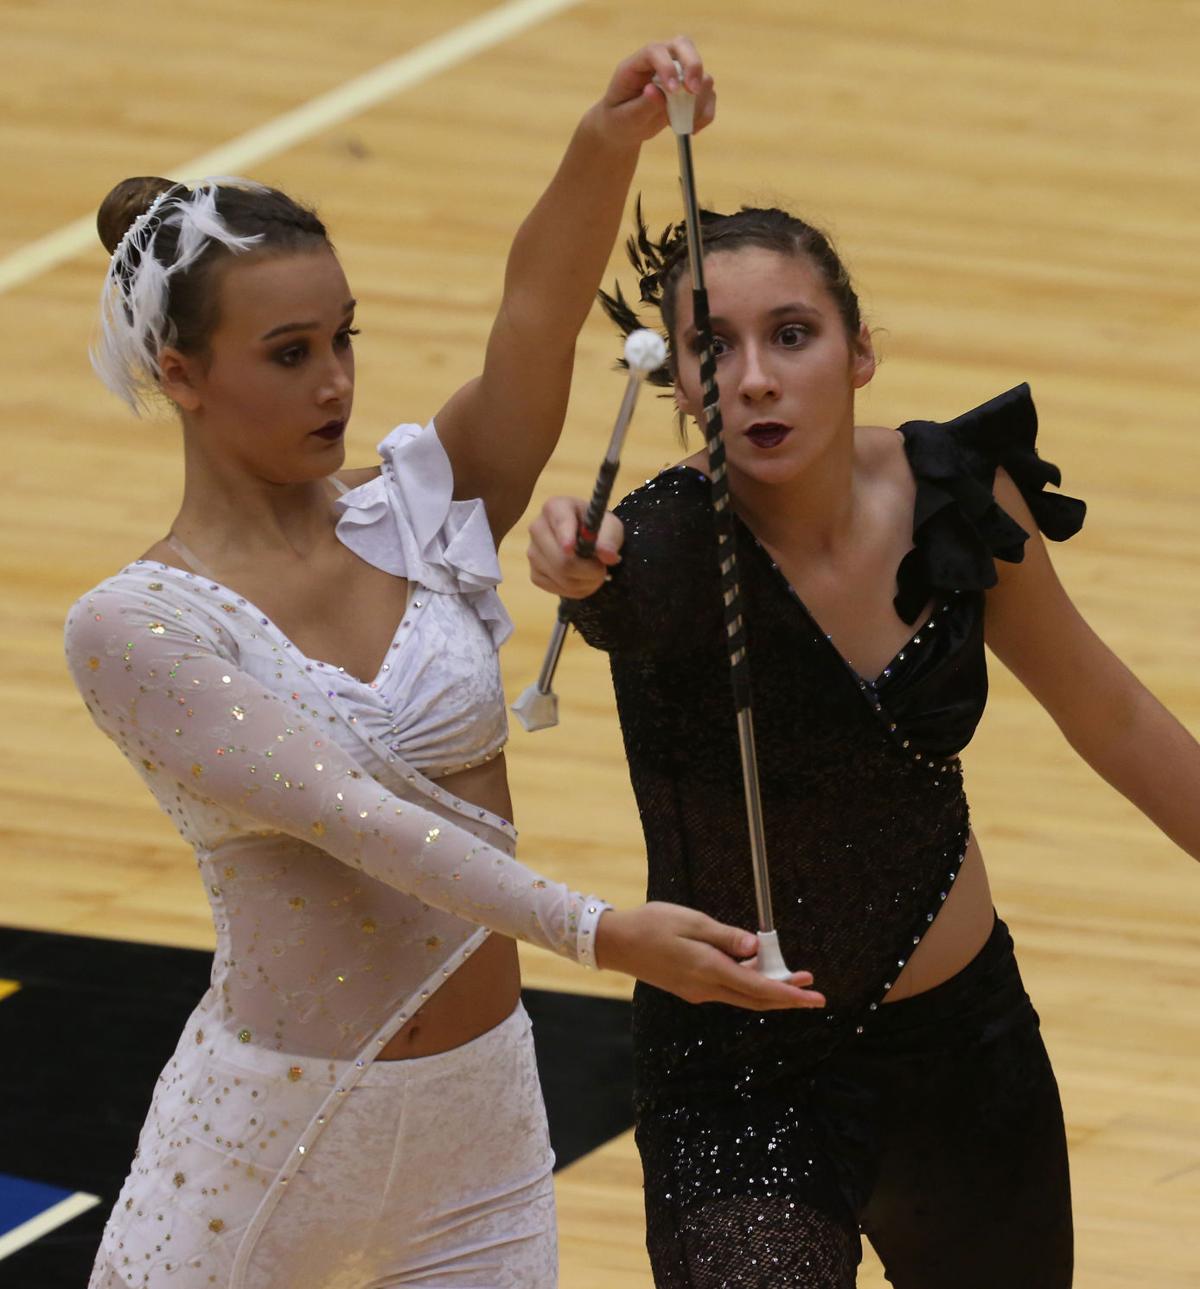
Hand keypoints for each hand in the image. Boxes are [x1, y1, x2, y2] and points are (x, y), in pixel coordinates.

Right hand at [527, 495, 623, 598]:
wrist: (587, 543)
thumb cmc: (597, 529)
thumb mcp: (611, 528)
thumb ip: (610, 539)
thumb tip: (608, 556)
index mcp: (556, 507)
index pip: (560, 522)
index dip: (565, 536)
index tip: (570, 549)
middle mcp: (538, 527)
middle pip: (561, 559)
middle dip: (588, 570)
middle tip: (602, 569)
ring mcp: (532, 552)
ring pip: (561, 577)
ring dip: (585, 582)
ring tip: (595, 574)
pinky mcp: (534, 573)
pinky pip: (556, 588)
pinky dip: (575, 590)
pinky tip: (582, 579)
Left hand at [587, 36, 716, 149]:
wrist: (624, 129)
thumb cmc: (619, 120)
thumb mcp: (623, 118)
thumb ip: (640, 106)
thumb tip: (656, 92)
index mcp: (638, 64)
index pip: (655, 51)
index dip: (667, 66)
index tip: (673, 90)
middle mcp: (660, 62)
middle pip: (684, 46)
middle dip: (693, 66)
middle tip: (693, 91)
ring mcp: (678, 74)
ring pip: (701, 74)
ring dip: (698, 101)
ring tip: (683, 125)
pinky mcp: (690, 91)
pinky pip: (708, 96)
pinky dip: (704, 113)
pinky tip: (691, 129)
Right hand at [595, 903, 825, 1010]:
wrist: (617, 943)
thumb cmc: (652, 925)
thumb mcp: (693, 921)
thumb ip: (726, 936)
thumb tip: (756, 948)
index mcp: (709, 970)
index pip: (759, 988)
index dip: (790, 994)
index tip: (813, 996)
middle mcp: (706, 988)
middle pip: (755, 999)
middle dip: (786, 996)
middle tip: (812, 991)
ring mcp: (697, 992)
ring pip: (742, 996)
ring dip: (767, 989)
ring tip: (789, 975)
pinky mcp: (690, 989)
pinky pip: (727, 990)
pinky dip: (747, 982)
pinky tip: (753, 967)